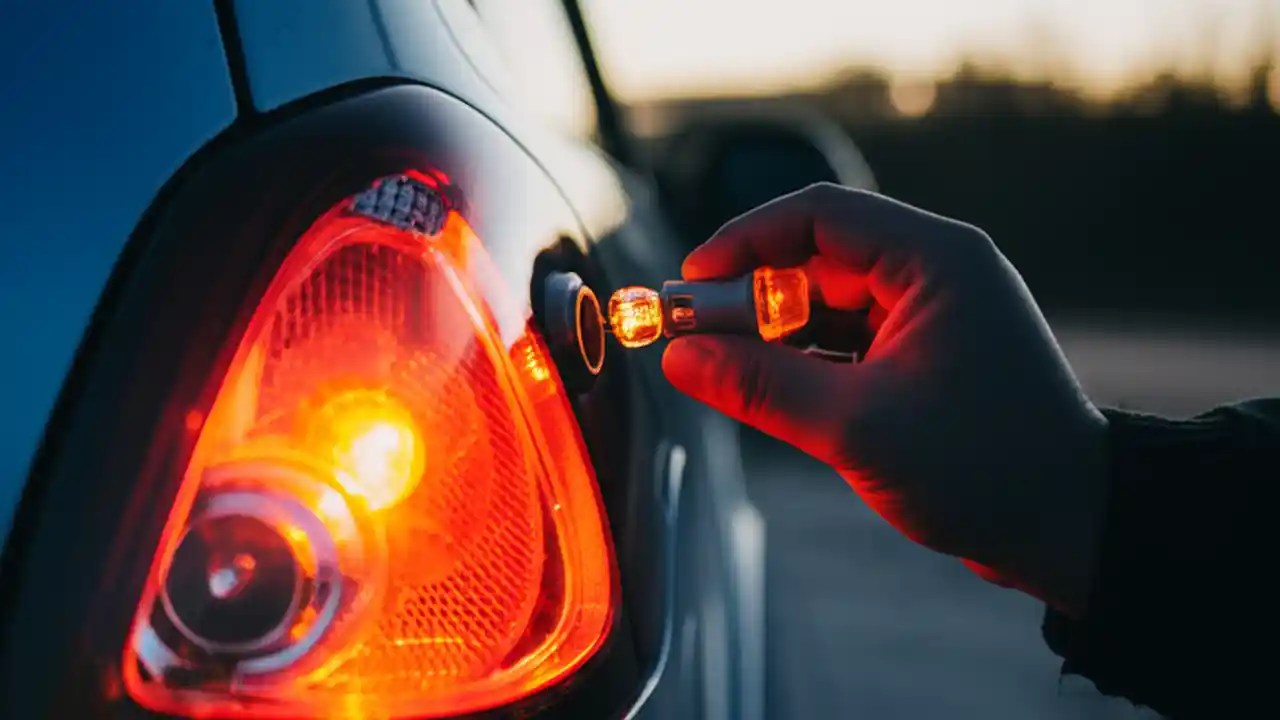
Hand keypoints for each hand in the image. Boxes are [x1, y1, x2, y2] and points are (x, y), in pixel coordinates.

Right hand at [662, 183, 1108, 615]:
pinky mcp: (925, 357)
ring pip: (827, 304)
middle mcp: (935, 274)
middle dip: (751, 299)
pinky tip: (772, 395)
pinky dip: (806, 362)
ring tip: (728, 377)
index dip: (744, 241)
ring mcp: (932, 316)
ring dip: (776, 337)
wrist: (1072, 528)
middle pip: (816, 259)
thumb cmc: (986, 468)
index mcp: (935, 260)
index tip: (692, 285)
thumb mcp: (857, 427)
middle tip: (695, 342)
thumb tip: (680, 358)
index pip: (819, 215)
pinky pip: (848, 341)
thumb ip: (760, 387)